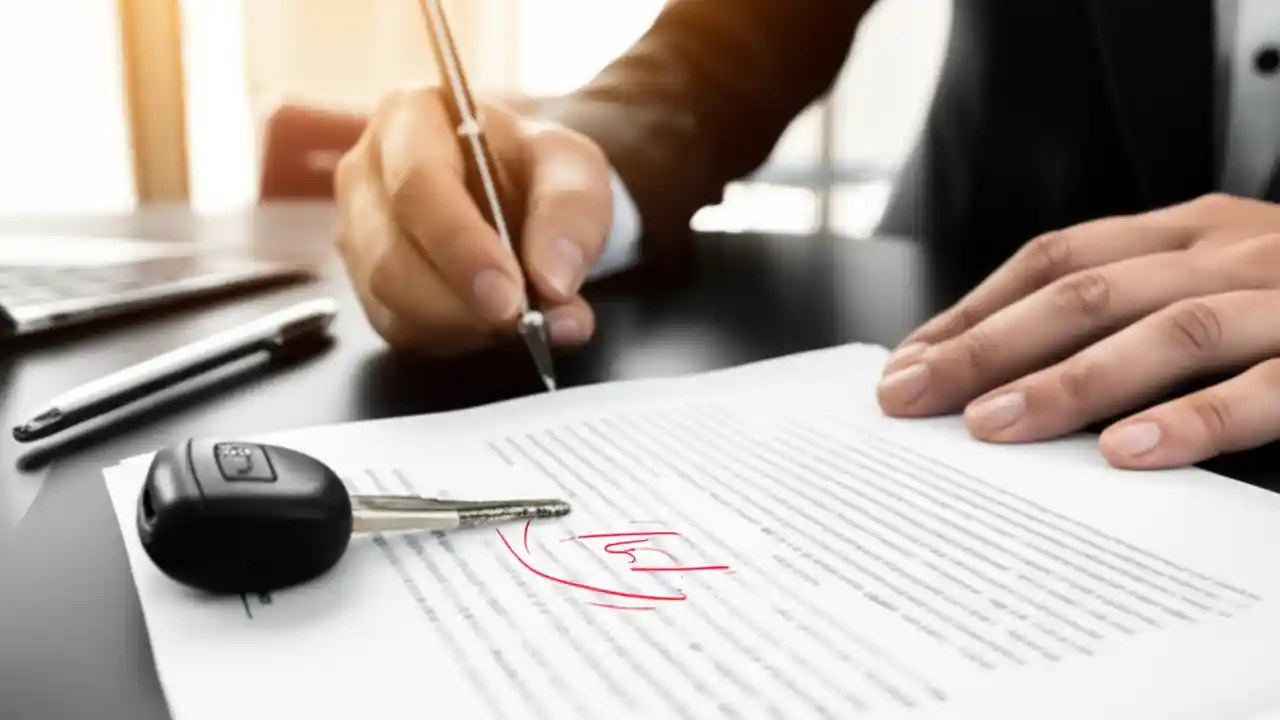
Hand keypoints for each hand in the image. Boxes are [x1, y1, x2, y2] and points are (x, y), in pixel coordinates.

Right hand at [334, 87, 611, 355]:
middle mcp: (366, 172)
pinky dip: (452, 337)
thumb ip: (572, 211)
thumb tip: (553, 278)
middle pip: (390, 255)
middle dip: (462, 302)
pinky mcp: (364, 283)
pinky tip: (490, 323)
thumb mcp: (573, 167)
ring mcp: (356, 231)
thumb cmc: (534, 167)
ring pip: (389, 300)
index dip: (461, 246)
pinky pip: (397, 327)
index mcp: (409, 117)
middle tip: (524, 322)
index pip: (417, 184)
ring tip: (520, 319)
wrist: (519, 192)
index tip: (510, 295)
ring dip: (462, 324)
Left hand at [877, 194, 1279, 468]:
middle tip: (911, 398)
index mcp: (1191, 229)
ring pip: (1164, 330)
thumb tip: (1001, 379)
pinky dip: (1197, 421)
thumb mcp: (1215, 283)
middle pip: (1084, 291)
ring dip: (1068, 382)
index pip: (1054, 257)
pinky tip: (1129, 455)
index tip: (908, 360)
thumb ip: (1131, 313)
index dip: (975, 308)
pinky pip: (1267, 388)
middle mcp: (1232, 248)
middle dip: (986, 346)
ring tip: (991, 427)